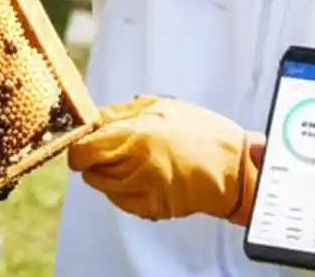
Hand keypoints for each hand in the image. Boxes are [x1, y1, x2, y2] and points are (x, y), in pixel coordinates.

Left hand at [67, 95, 260, 223]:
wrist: (234, 168)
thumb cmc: (201, 132)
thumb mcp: (162, 107)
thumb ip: (122, 112)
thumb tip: (92, 118)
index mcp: (136, 135)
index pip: (82, 150)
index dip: (80, 146)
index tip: (88, 142)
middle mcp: (134, 165)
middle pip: (88, 169)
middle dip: (94, 159)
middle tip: (115, 149)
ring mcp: (141, 191)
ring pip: (102, 185)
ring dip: (110, 174)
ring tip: (137, 161)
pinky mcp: (148, 209)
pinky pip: (119, 200)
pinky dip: (125, 190)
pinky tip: (146, 177)